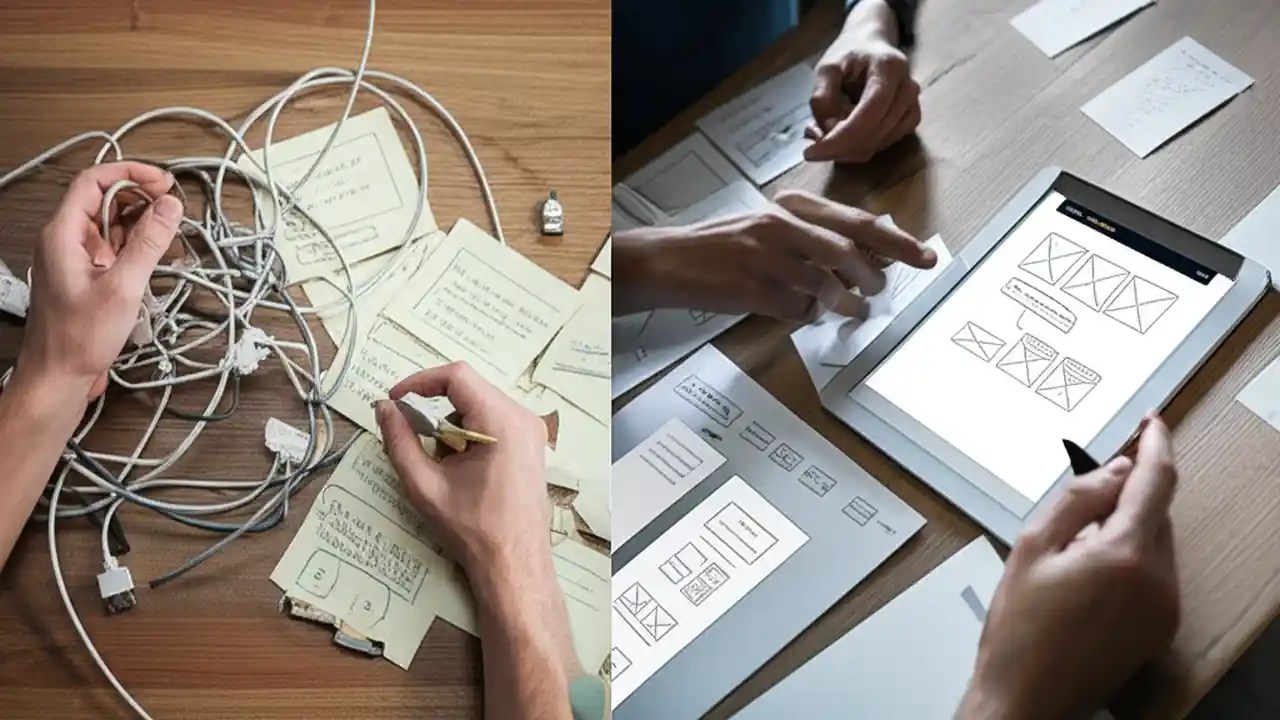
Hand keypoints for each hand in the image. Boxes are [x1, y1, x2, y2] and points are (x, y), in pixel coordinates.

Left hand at [16, 163, 180, 400]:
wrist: (59, 377)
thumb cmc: (78, 339)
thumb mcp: (122, 288)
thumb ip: (149, 243)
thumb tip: (171, 208)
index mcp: (63, 234)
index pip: (93, 182)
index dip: (129, 174)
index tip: (162, 181)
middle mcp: (66, 241)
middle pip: (103, 199)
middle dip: (140, 196)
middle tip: (173, 205)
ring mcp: (76, 258)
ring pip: (111, 223)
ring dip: (141, 221)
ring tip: (171, 230)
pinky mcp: (87, 276)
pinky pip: (113, 247)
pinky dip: (137, 245)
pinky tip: (157, 253)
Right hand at [374, 362, 551, 574]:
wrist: (515, 564)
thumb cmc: (472, 529)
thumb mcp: (425, 486)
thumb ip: (400, 442)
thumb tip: (384, 408)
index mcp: (502, 421)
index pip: (457, 375)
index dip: (420, 381)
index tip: (395, 401)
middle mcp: (523, 417)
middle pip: (470, 388)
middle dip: (434, 405)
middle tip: (411, 432)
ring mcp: (532, 430)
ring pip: (481, 402)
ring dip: (451, 420)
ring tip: (438, 458)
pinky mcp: (532, 444)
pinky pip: (494, 419)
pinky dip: (469, 431)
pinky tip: (460, 464)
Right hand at [613, 189, 935, 320]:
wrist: (667, 260)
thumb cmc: (718, 245)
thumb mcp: (765, 227)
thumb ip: (809, 236)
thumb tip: (861, 255)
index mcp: (788, 209)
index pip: (854, 223)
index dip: (894, 242)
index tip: (922, 256)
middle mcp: (781, 228)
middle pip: (849, 253)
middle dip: (876, 277)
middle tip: (880, 292)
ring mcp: (766, 260)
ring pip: (828, 286)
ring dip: (846, 304)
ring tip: (852, 310)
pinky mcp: (752, 290)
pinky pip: (797, 309)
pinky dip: (806, 315)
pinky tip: (799, 312)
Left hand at [805, 0, 919, 163]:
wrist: (872, 44)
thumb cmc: (848, 54)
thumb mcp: (826, 68)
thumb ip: (822, 99)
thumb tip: (830, 132)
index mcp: (888, 69)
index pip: (868, 115)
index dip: (839, 139)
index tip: (809, 153)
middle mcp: (907, 89)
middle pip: (873, 135)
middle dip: (838, 147)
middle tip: (810, 141)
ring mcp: (912, 105)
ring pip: (877, 145)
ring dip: (846, 148)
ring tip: (825, 128)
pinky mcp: (911, 119)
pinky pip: (883, 145)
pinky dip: (860, 147)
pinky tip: (844, 132)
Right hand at [958, 414, 1179, 719]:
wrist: (1026, 696)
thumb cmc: (1017, 631)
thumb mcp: (1030, 548)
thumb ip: (1076, 500)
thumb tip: (1113, 469)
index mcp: (1124, 555)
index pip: (1156, 481)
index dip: (1155, 444)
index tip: (1152, 423)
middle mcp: (1156, 581)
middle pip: (1155, 512)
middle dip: (1122, 498)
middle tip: (1075, 513)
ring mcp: (1164, 607)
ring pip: (1155, 541)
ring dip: (1123, 532)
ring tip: (1069, 561)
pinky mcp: (1161, 626)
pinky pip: (1154, 573)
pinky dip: (1128, 561)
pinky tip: (1085, 583)